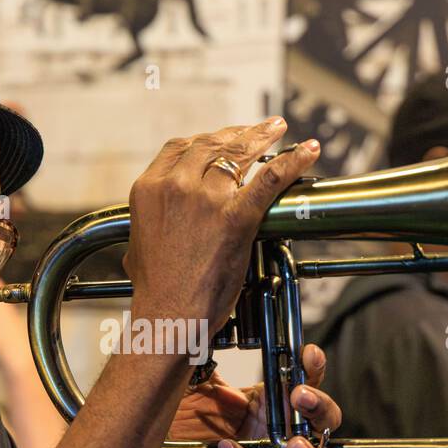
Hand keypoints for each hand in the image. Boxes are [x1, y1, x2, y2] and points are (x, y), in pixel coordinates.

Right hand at [123, 120, 319, 332]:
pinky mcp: (235, 216)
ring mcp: (205, 199)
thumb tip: (158, 222)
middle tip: (257, 130)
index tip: (222, 138)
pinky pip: (269, 179)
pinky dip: (293, 161)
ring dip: (262, 138)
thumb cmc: (156, 291)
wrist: (168, 317)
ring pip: (239, 154)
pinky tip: (308, 150)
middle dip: (237, 133)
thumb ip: (150, 223)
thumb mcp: (139, 247)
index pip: (181, 147)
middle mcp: (175, 186)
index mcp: (149, 188)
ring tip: (278, 130)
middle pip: (211, 144)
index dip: (206, 139)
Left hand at [162, 344, 340, 447]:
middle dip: (320, 407)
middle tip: (300, 396)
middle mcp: (285, 433)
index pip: (308, 381)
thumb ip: (203, 361)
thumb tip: (199, 327)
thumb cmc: (192, 427)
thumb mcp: (196, 386)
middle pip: (325, 422)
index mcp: (275, 402)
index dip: (313, 367)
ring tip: (295, 446)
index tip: (308, 354)